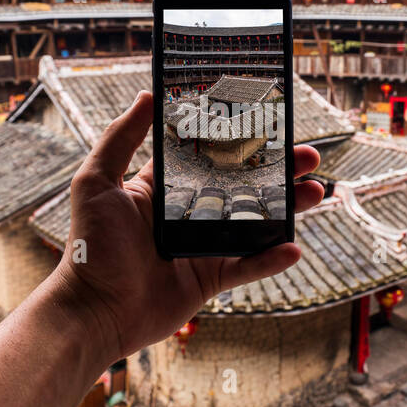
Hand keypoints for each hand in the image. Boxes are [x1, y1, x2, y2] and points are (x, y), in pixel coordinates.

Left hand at [46, 90, 324, 366]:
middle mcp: (189, 213)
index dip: (241, 140)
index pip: (211, 156)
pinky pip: (249, 267)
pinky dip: (272, 259)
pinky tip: (293, 248)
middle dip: (279, 171)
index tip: (269, 121)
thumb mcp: (97, 181)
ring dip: (288, 209)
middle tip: (310, 155)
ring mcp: (203, 246)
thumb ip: (121, 137)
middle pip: (244, 186)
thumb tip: (148, 95)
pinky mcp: (211, 279)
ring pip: (256, 223)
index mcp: (166, 188)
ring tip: (317, 192)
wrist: (93, 311)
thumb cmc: (90, 246)